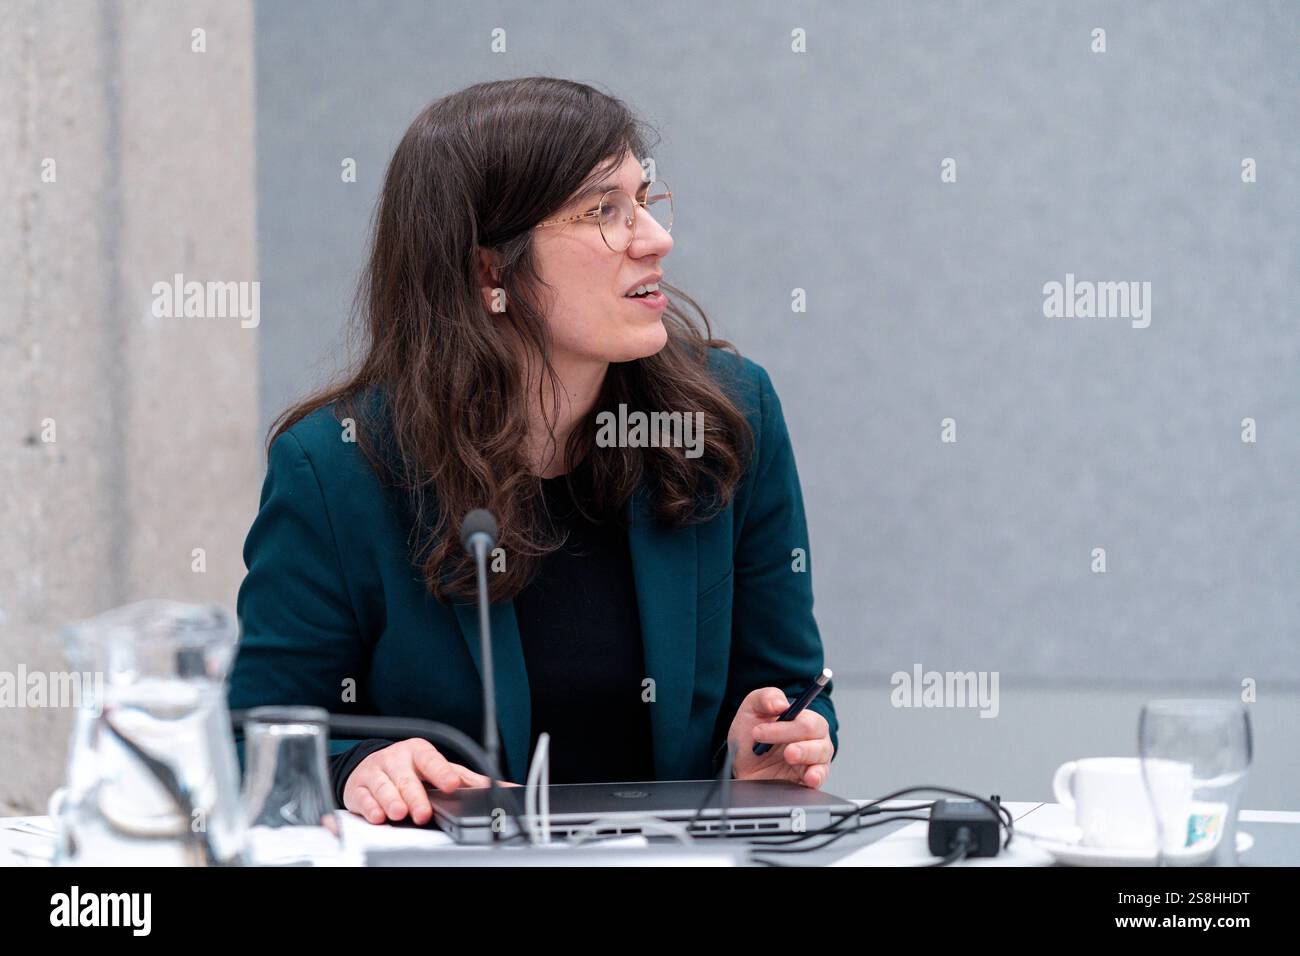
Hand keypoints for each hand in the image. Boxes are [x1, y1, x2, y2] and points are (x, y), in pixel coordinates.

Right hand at [342, 737, 518, 824]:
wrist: (372, 766)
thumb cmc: (412, 769)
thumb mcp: (440, 769)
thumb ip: (469, 779)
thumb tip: (503, 787)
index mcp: (421, 752)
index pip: (433, 760)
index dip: (442, 772)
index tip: (452, 784)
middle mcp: (397, 760)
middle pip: (407, 778)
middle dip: (416, 796)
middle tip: (424, 813)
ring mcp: (376, 773)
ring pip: (384, 787)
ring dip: (392, 801)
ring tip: (400, 813)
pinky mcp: (358, 788)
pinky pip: (363, 797)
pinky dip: (370, 807)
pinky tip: (377, 814)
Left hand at [725, 688, 832, 788]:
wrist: (741, 766)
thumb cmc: (750, 736)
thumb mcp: (751, 710)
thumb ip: (766, 698)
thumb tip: (780, 702)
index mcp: (803, 721)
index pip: (806, 719)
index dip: (786, 725)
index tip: (759, 731)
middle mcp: (813, 740)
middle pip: (816, 734)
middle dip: (791, 735)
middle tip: (765, 743)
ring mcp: (813, 761)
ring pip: (821, 754)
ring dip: (805, 753)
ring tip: (788, 756)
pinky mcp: (808, 780)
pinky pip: (820, 778)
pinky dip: (817, 777)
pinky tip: (809, 777)